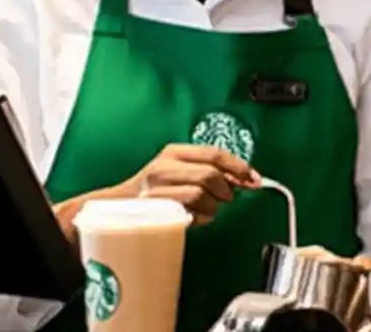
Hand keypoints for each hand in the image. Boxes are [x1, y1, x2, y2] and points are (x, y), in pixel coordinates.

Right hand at [120, 144, 259, 224]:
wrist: (115, 209)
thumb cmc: (156, 192)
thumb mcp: (181, 173)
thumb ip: (210, 171)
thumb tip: (246, 178)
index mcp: (174, 152)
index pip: (214, 153)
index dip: (238, 166)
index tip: (254, 179)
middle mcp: (163, 166)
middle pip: (210, 175)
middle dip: (225, 189)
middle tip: (226, 198)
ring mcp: (155, 187)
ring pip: (200, 194)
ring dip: (212, 207)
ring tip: (206, 210)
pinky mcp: (152, 209)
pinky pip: (187, 214)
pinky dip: (198, 218)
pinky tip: (194, 217)